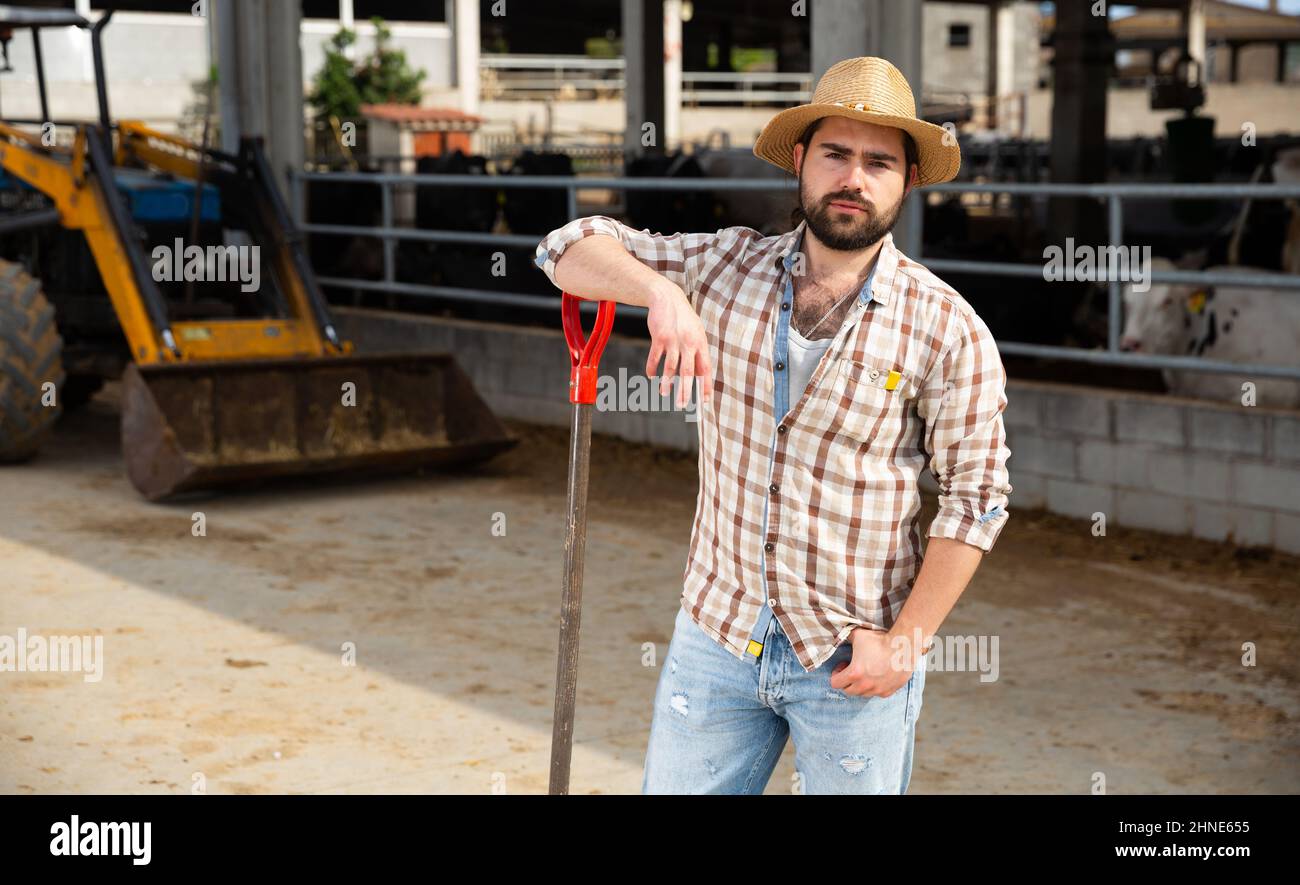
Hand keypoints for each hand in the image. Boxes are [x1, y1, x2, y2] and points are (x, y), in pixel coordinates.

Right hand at [645, 281, 712, 407]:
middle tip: (682, 405)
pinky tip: (651, 376)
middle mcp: (689, 343)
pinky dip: (652, 368)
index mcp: (700, 343)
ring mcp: (673, 340)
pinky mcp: (659, 337)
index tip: (704, 400)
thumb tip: (700, 374)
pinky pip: (655, 357)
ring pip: (670, 366)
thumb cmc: (683, 318)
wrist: (667, 298)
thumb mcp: (696, 332)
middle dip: (685, 390)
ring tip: (664, 393)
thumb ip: (698, 351)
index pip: (705, 368)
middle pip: (688, 372)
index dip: (705, 385)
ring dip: (666, 382)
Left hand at [829, 627, 912, 697]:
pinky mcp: (889, 691)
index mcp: (855, 673)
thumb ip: (845, 638)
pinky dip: (875, 687)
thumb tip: (840, 637)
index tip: (843, 665)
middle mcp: (865, 685)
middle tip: (854, 668)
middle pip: (848, 691)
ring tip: (867, 671)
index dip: (836, 673)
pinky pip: (877, 693)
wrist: (904, 646)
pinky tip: (879, 675)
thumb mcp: (858, 635)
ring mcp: (878, 690)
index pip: (835, 683)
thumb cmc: (880, 640)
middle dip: (847, 681)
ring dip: (861, 685)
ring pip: (863, 693)